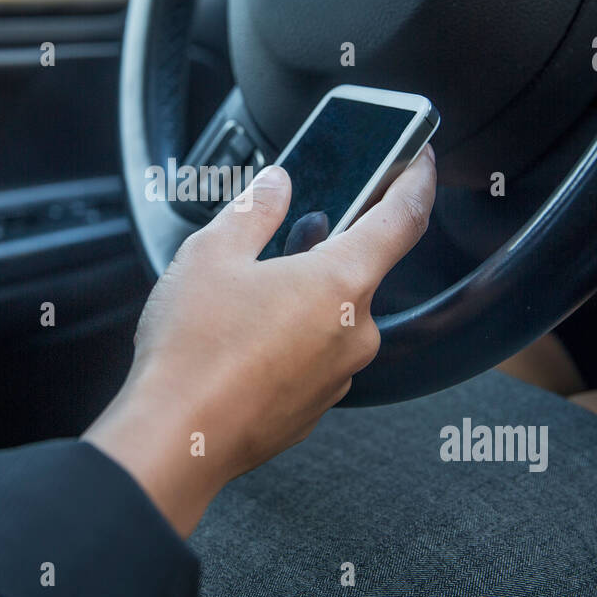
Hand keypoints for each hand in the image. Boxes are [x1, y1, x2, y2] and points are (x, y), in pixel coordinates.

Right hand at [83, 146, 436, 535]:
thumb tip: (276, 185)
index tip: (418, 158)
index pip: (404, 217)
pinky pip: (316, 353)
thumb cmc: (193, 350)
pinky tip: (247, 332)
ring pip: (336, 314)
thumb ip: (253, 210)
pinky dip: (293, 333)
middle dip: (332, 242)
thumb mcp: (212, 255)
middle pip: (362, 268)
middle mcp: (355, 331)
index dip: (416, 179)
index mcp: (341, 283)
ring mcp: (338, 374)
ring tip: (252, 284)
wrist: (177, 439)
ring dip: (308, 290)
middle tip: (294, 222)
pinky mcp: (315, 405)